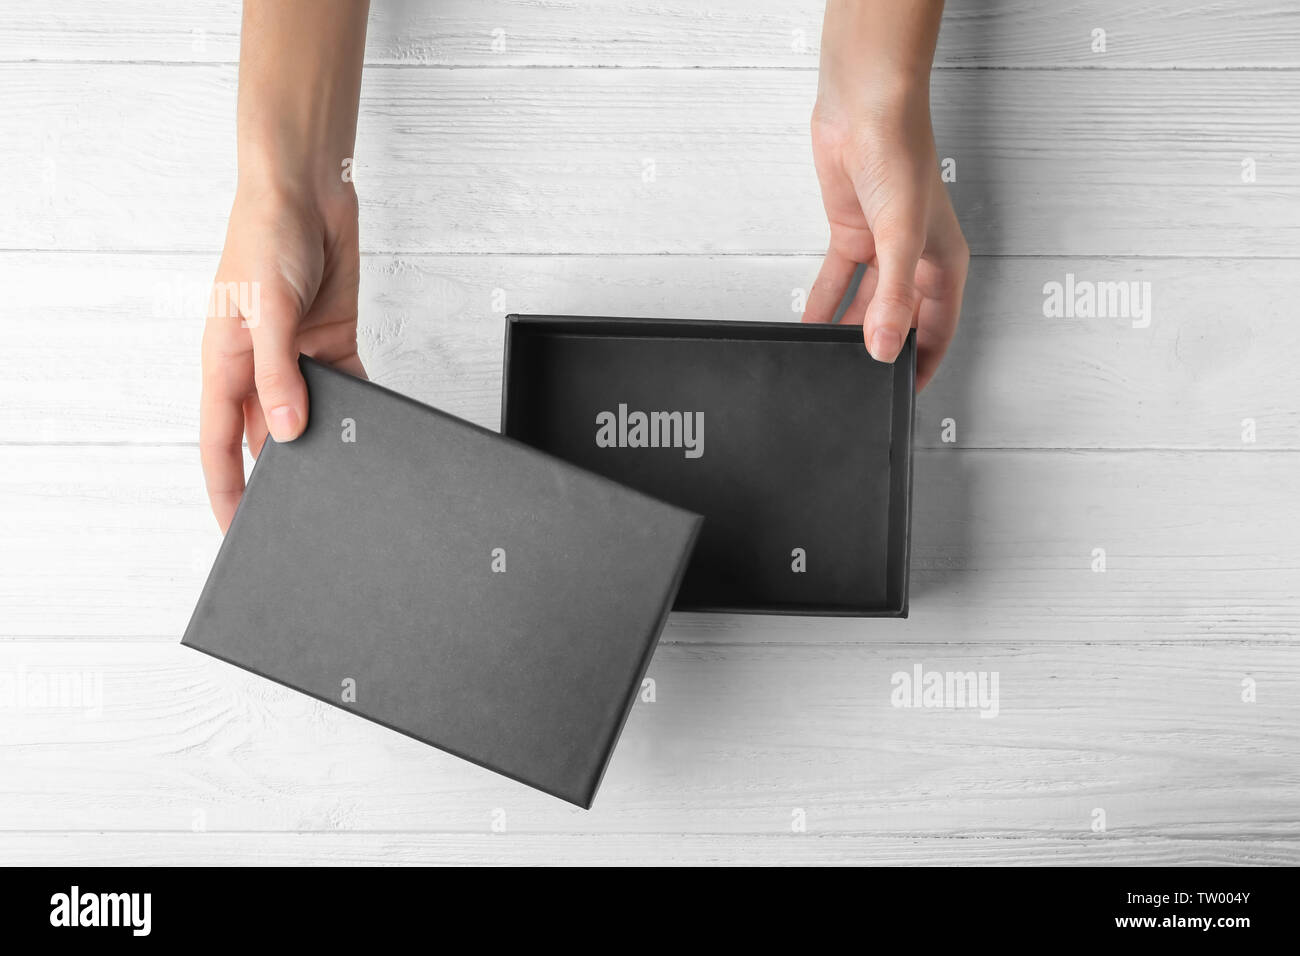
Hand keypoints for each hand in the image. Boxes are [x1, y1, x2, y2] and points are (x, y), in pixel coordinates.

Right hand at [200, 0, 368, 531]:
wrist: (309, 190)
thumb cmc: (265, 233)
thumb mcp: (265, 308)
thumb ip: (277, 372)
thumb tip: (284, 431)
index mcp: (225, 362)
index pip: (218, 443)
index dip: (225, 490)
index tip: (236, 530)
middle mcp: (261, 367)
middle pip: (266, 438)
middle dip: (280, 474)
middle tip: (302, 513)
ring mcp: (299, 357)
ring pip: (310, 417)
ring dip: (324, 442)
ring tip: (343, 476)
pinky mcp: (335, 343)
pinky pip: (348, 388)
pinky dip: (360, 407)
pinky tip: (374, 429)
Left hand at [802, 0, 967, 390]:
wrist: (864, 109)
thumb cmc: (900, 156)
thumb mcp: (899, 238)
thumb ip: (892, 299)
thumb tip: (884, 348)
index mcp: (943, 264)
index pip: (939, 331)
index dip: (923, 365)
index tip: (903, 399)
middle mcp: (915, 259)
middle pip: (900, 321)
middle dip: (881, 350)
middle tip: (861, 384)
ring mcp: (882, 248)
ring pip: (865, 305)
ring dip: (848, 331)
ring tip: (830, 362)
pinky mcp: (850, 235)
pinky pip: (836, 283)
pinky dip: (824, 305)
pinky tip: (810, 328)